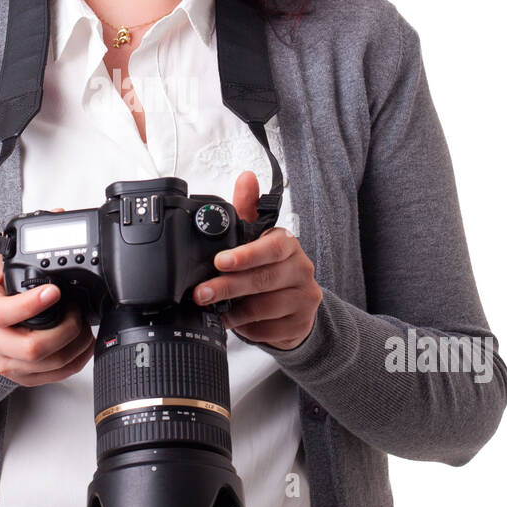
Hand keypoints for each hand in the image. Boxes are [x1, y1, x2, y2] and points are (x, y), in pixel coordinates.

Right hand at [0, 209, 94, 385]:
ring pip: (47, 364)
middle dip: (65, 330)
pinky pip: (53, 376)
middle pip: (32, 347)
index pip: (5, 314)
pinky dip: (74, 362)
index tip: (55, 292)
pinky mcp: (21, 377)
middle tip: (78, 314)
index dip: (32, 305)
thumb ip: (20, 241)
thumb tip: (53, 214)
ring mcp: (6, 362)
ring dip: (74, 346)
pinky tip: (82, 346)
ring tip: (85, 328)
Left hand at [192, 171, 321, 350]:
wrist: (294, 307)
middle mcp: (301, 269)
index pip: (271, 247)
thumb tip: (247, 177)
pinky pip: (269, 330)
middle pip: (264, 279)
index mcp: (287, 244)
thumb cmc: (269, 267)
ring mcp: (305, 298)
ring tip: (214, 312)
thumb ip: (248, 209)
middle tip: (201, 293)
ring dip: (235, 311)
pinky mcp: (301, 324)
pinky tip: (234, 324)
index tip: (220, 261)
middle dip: (228, 286)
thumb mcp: (257, 238)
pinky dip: (247, 329)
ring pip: (265, 307)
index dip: (245, 255)